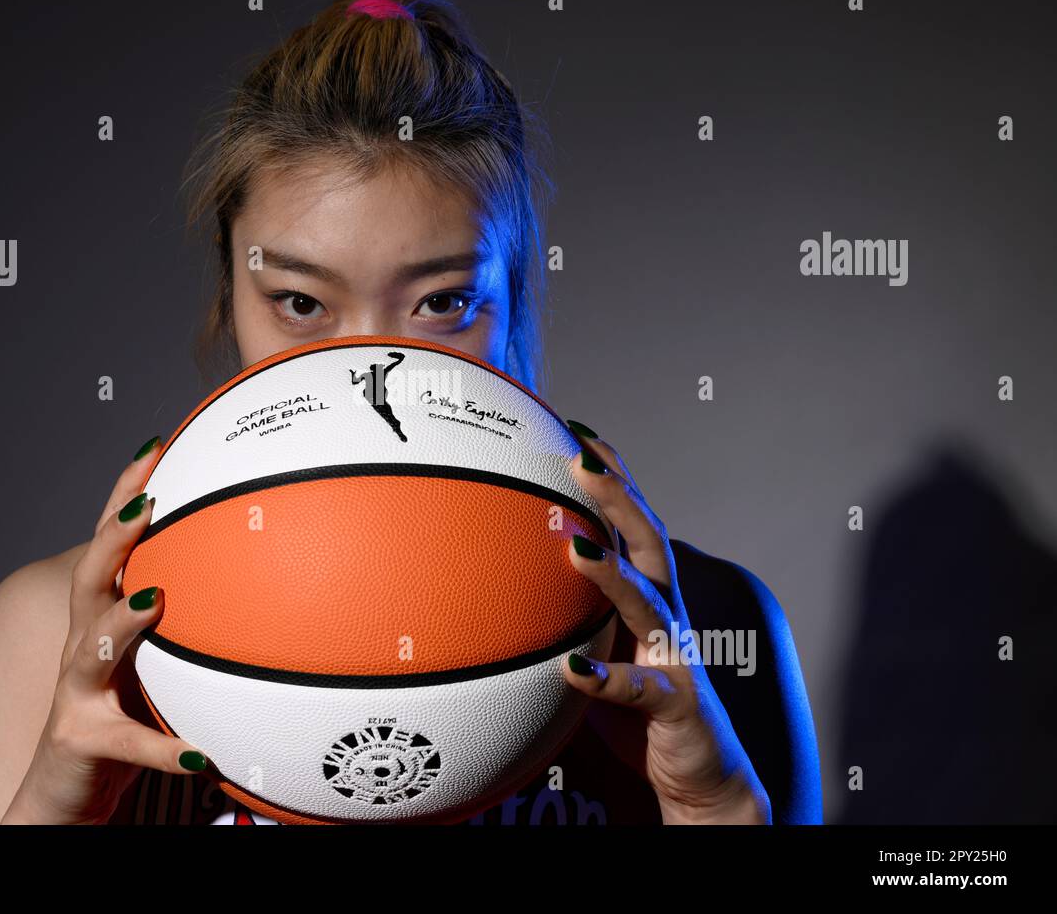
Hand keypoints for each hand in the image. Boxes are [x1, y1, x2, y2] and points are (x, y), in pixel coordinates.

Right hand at [2, 437, 208, 823]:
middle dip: (113, 535)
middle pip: (88, 576)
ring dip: (120, 622)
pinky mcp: (82, 741)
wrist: (63, 794)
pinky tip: (202, 753)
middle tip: (148, 501)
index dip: (125, 493)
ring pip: (89, 648)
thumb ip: (193, 625)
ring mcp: (75, 693)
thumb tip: (269, 584)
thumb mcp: (157, 664)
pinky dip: (164, 746)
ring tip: (155, 598)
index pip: (111, 545)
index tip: (156, 446)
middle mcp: (81, 645)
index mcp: (103, 619)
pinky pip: (129, 743)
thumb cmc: (122, 719)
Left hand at [557, 420, 770, 823]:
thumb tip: (507, 584)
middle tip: (582, 457)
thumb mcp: (603, 649)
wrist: (702, 778)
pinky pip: (640, 690)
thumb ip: (570, 615)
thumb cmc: (642, 709)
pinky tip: (573, 671)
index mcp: (649, 598)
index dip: (614, 478)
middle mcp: (668, 617)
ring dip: (613, 575)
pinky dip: (607, 679)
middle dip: (618, 496)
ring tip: (576, 547)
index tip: (580, 432)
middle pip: (649, 542)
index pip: (633, 525)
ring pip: (650, 604)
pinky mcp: (675, 705)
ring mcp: (676, 657)